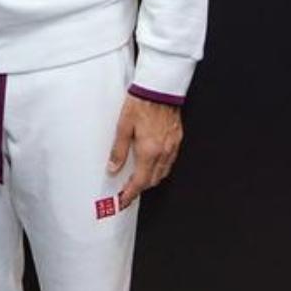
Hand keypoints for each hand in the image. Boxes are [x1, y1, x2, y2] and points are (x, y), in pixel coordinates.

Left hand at [108, 94, 183, 208]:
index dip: (131, 194)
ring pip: (163, 172)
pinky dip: (160, 168)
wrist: (160, 89)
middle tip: (126, 189)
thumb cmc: (140, 104)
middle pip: (153, 180)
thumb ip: (119, 149)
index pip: (140, 181)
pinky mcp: (177, 140)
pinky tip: (152, 163)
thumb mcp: (123, 126)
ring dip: (150, 179)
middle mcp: (163, 153)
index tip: (123, 201)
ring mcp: (173, 147)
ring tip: (137, 178)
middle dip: (140, 188)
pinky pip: (170, 162)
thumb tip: (113, 168)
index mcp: (149, 151)